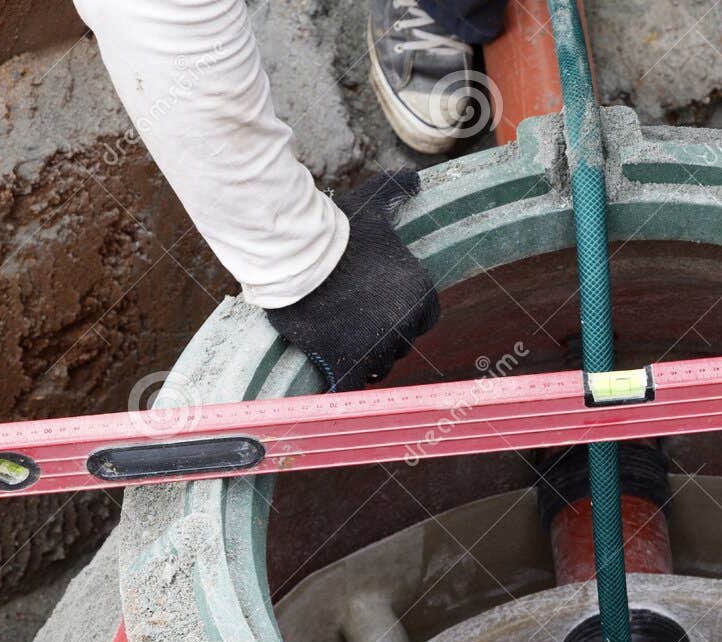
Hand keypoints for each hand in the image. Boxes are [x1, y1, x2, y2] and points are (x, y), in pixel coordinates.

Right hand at [265, 170, 438, 391]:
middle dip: (385, 335)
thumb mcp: (373, 202)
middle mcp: (404, 324)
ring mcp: (375, 346)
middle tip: (357, 320)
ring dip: (366, 357)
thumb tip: (415, 177)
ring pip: (379, 364)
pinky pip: (351, 384)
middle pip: (402, 343)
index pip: (426, 317)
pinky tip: (332, 373)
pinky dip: (343, 383)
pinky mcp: (345, 361)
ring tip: (342, 340)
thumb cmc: (336, 228)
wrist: (295, 251)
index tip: (383, 307)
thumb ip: (397, 190)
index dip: (407, 315)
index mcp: (420, 293)